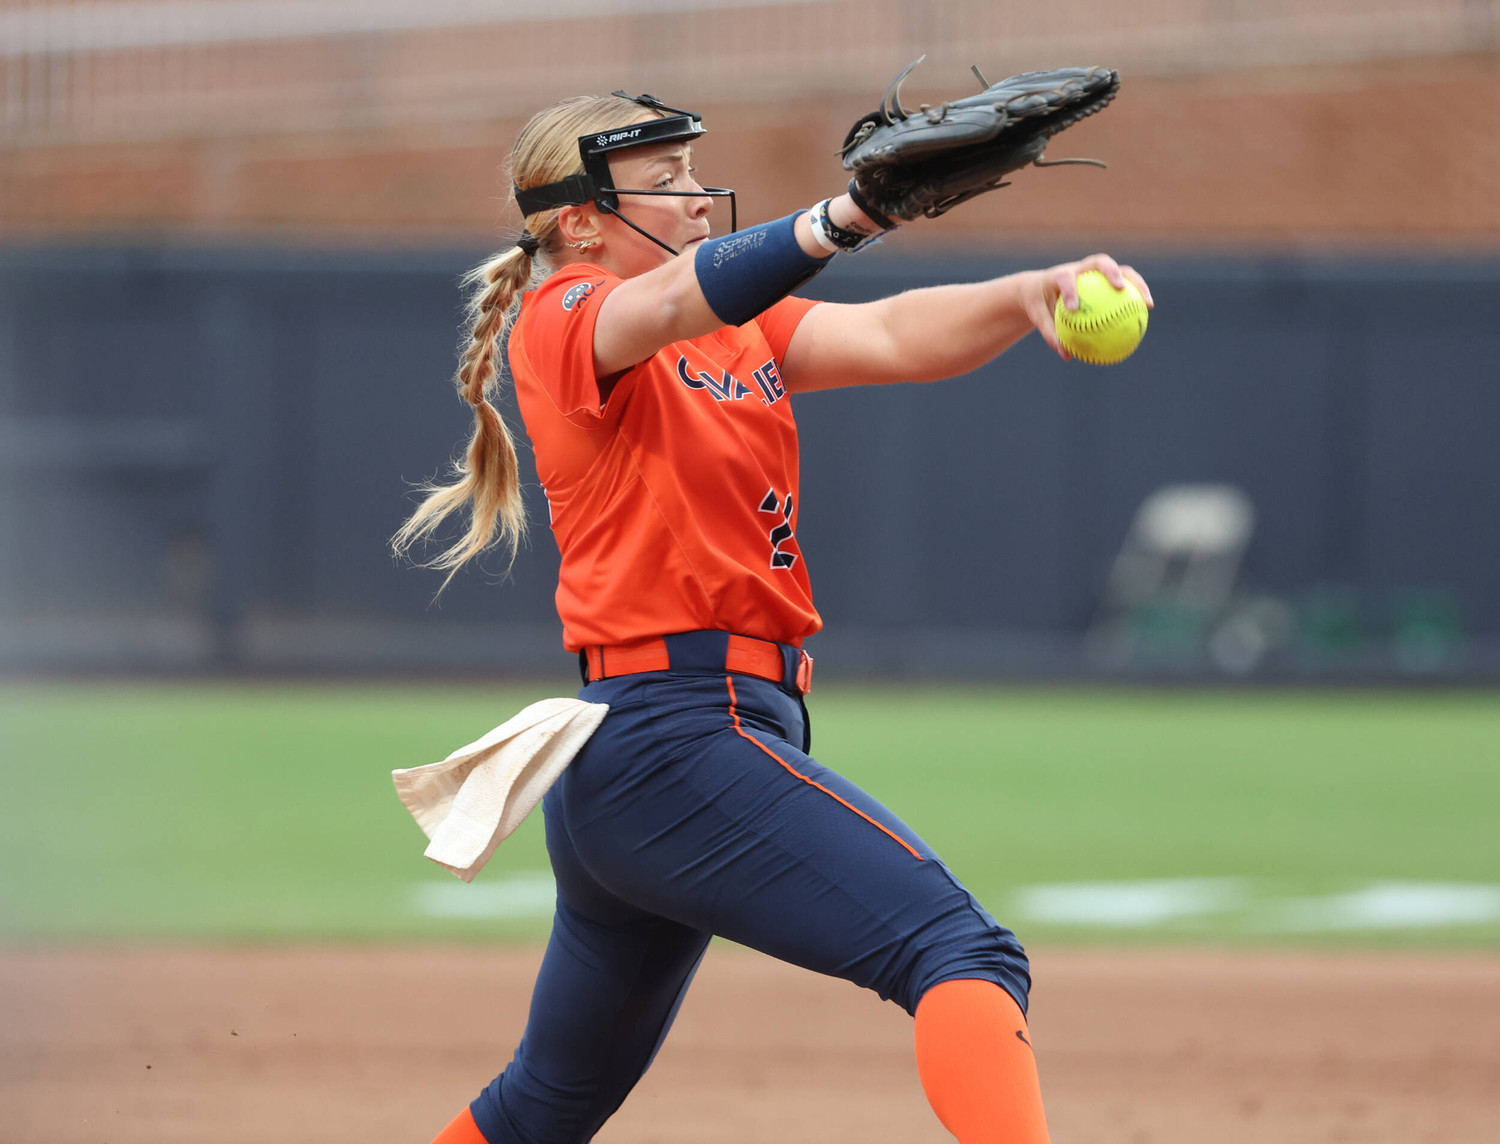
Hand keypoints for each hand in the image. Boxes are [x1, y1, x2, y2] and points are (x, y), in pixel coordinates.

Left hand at [1022, 255, 1153, 360]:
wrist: (1040, 288)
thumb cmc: (1038, 303)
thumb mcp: (1038, 317)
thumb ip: (1050, 333)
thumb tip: (1066, 354)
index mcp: (1058, 274)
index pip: (1065, 277)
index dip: (1070, 290)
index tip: (1073, 309)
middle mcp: (1080, 268)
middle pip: (1100, 261)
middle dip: (1112, 272)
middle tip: (1121, 288)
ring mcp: (1094, 271)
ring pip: (1121, 270)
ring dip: (1137, 284)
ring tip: (1148, 304)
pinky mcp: (1105, 278)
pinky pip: (1124, 286)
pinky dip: (1134, 298)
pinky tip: (1145, 314)